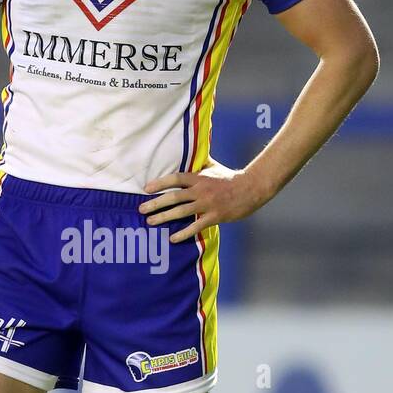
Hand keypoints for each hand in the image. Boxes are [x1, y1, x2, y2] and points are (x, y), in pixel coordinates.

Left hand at [139, 160, 265, 242]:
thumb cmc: (231, 178)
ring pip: (181, 211)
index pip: (175, 179)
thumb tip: (192, 153)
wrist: (251, 188)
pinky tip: (172, 238)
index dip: (160, 183)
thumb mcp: (214, 167)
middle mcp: (201, 190)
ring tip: (150, 222)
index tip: (146, 189)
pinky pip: (195, 226)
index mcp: (199, 177)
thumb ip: (201, 163)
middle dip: (156, 203)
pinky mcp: (215, 216)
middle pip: (174, 197)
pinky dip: (183, 233)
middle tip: (141, 209)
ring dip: (164, 217)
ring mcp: (207, 204)